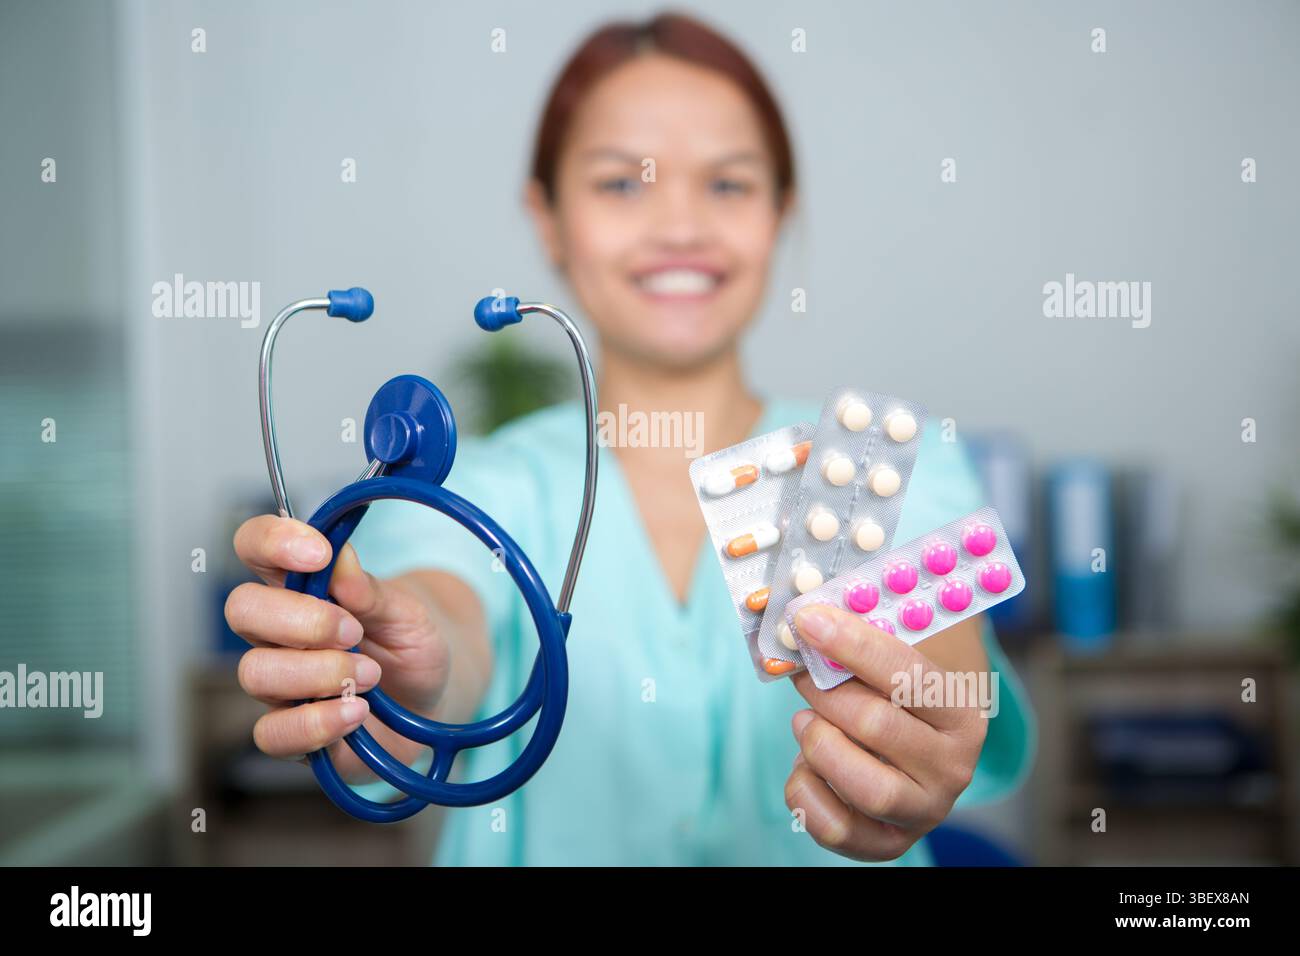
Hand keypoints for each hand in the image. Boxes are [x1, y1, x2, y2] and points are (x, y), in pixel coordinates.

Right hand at [224, 515, 450, 778]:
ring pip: (255, 672)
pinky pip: (272, 733)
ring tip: (370, 675)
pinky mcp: (291, 732)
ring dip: (320, 672)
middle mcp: (278, 634)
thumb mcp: (407, 613)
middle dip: (302, 619)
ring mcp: (280, 684)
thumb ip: (372, 590)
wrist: (431, 701)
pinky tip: (356, 713)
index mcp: (300, 587)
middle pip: (243, 610)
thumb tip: (341, 558)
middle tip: (354, 631)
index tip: (319, 553)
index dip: (272, 541)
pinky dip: (316, 723)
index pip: (254, 547)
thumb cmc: (410, 647)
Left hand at [783, 604, 988, 861]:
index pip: (906, 673)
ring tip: (805, 724)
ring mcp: (925, 810)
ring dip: (819, 746)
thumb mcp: (892, 666)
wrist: (911, 757)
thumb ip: (859, 643)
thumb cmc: (893, 699)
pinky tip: (805, 766)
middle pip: (875, 727)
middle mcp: (953, 766)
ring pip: (865, 786)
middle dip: (824, 695)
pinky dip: (806, 793)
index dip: (851, 644)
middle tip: (800, 676)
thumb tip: (804, 618)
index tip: (808, 620)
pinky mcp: (890, 843)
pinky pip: (837, 828)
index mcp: (961, 712)